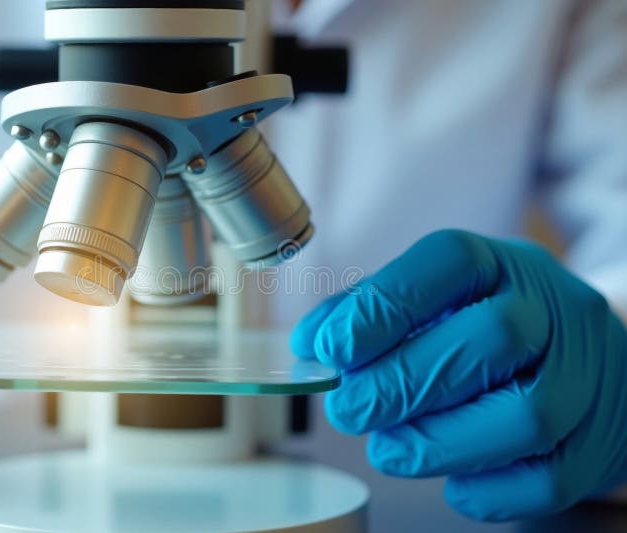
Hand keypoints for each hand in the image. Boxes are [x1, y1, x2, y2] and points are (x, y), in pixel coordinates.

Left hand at [291, 230, 626, 520]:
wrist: (585, 363)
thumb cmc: (486, 327)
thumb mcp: (434, 298)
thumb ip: (368, 312)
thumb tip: (311, 344)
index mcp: (502, 264)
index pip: (449, 262)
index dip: (383, 305)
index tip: (332, 347)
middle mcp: (554, 311)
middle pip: (490, 339)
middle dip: (402, 382)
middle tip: (348, 410)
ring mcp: (585, 378)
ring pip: (525, 415)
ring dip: (438, 441)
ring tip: (388, 448)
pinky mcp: (596, 445)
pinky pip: (548, 478)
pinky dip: (486, 488)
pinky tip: (450, 478)